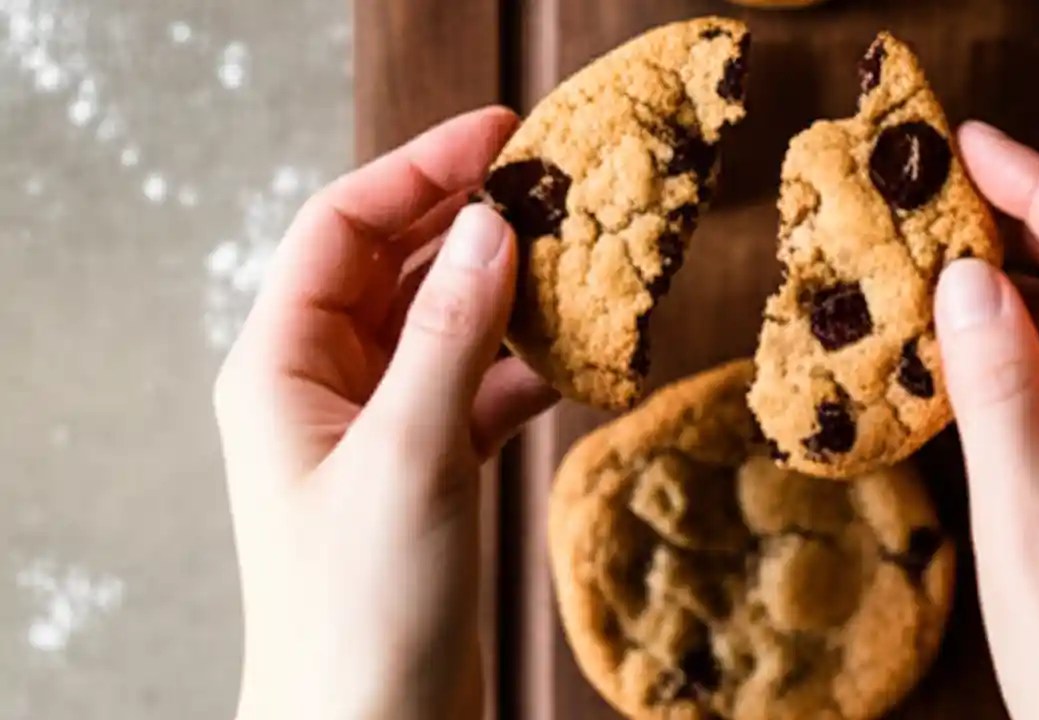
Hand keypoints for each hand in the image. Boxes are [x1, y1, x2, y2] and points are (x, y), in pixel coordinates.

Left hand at [213, 107, 557, 719]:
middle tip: (555, 192)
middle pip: (394, 268)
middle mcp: (321, 388)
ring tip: (577, 270)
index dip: (417, 170)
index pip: (341, 228)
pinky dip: (520, 371)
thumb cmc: (359, 612)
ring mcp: (375, 430)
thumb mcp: (408, 455)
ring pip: (442, 328)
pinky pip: (474, 390)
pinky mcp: (423, 471)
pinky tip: (571, 364)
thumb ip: (451, 335)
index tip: (499, 134)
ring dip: (504, 298)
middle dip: (468, 226)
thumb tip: (490, 226)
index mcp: (281, 367)